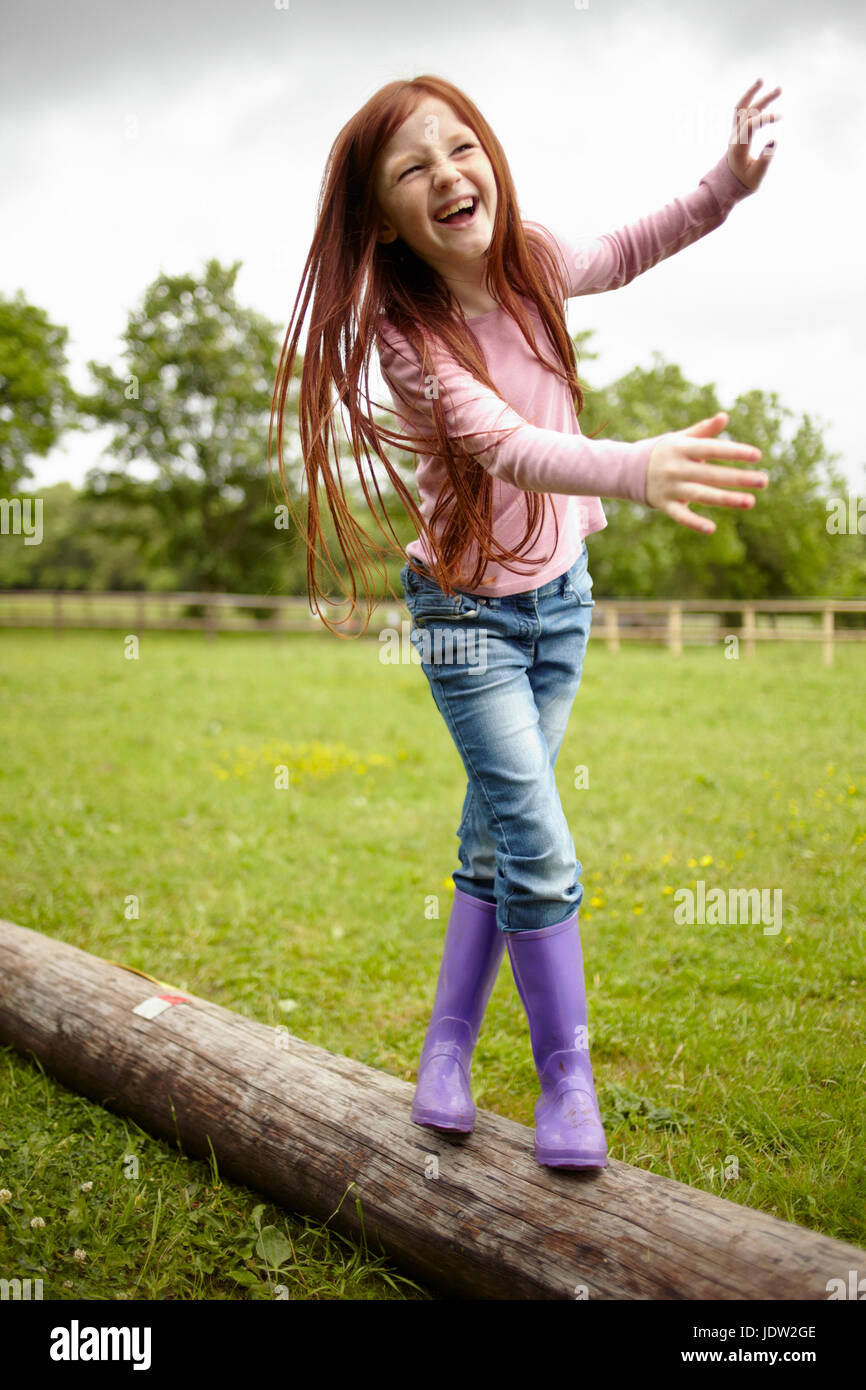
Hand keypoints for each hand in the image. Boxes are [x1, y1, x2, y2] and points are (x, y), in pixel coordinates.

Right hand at [645, 411, 768, 532]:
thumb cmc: (664, 452)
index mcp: (682, 448)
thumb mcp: (680, 438)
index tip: (757, 456)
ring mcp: (670, 488)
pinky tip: (711, 529)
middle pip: (712, 474)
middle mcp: (677, 468)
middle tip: (764, 481)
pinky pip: (680, 516)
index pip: (712, 449)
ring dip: (726, 499)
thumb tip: (725, 417)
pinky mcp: (664, 504)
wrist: (627, 469)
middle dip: (739, 478)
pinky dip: (694, 523)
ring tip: (750, 502)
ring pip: (701, 495)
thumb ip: (704, 430)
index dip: (734, 452)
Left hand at [727, 78, 781, 189]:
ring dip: (751, 94)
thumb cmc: (743, 182)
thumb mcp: (756, 177)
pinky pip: (742, 112)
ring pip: (741, 108)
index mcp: (738, 146)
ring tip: (762, 80)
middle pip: (746, 111)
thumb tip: (774, 140)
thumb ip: (765, 160)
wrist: (726, 185)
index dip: (765, 118)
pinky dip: (750, 101)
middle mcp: (735, 136)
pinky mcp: (737, 132)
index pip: (751, 124)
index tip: (780, 117)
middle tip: (780, 88)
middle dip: (762, 99)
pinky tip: (761, 95)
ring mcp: (734, 132)